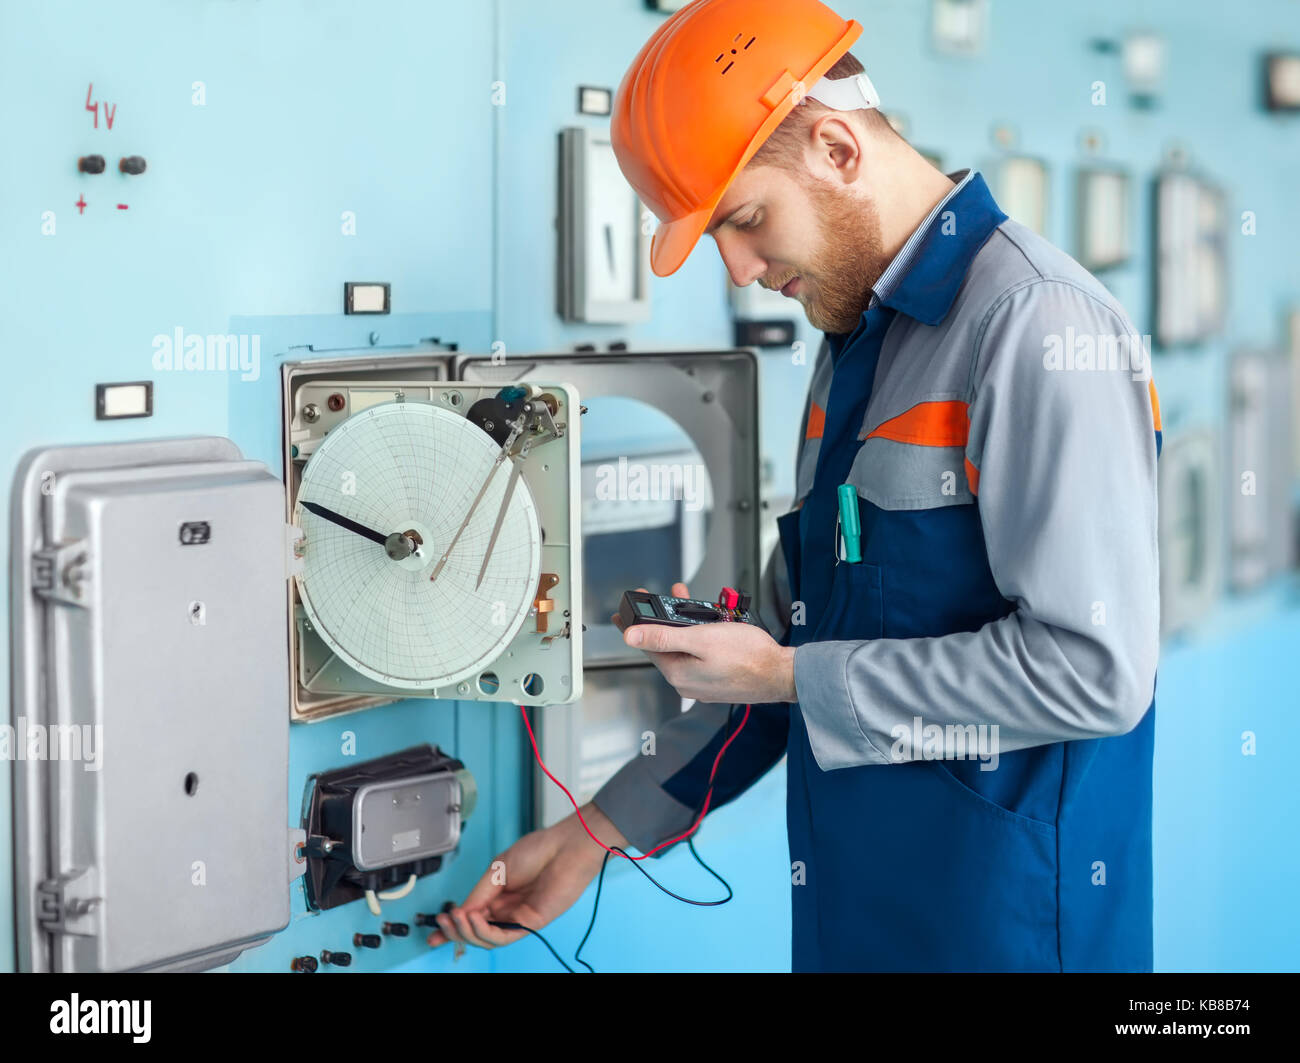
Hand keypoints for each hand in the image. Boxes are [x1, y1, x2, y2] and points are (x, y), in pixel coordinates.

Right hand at [428, 802, 627, 952]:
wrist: (566, 847)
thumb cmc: (539, 850)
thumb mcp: (498, 869)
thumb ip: (480, 893)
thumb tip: (462, 911)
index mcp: (498, 894)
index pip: (471, 916)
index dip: (452, 926)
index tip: (433, 933)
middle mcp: (507, 909)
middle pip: (475, 930)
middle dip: (455, 930)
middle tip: (443, 921)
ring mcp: (519, 917)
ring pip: (487, 937)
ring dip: (467, 930)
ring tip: (457, 916)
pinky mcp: (532, 923)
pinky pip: (504, 936)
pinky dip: (485, 931)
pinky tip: (474, 919)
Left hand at [613, 581, 797, 704]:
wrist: (782, 674)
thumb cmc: (749, 656)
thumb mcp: (702, 638)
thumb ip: (664, 637)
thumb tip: (630, 637)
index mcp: (678, 673)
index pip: (646, 646)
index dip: (634, 625)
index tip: (622, 612)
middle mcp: (686, 682)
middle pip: (666, 646)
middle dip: (665, 619)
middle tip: (665, 597)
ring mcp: (702, 683)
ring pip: (685, 649)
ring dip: (685, 625)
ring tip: (694, 604)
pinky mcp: (716, 680)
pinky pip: (699, 655)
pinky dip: (700, 638)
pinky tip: (711, 625)